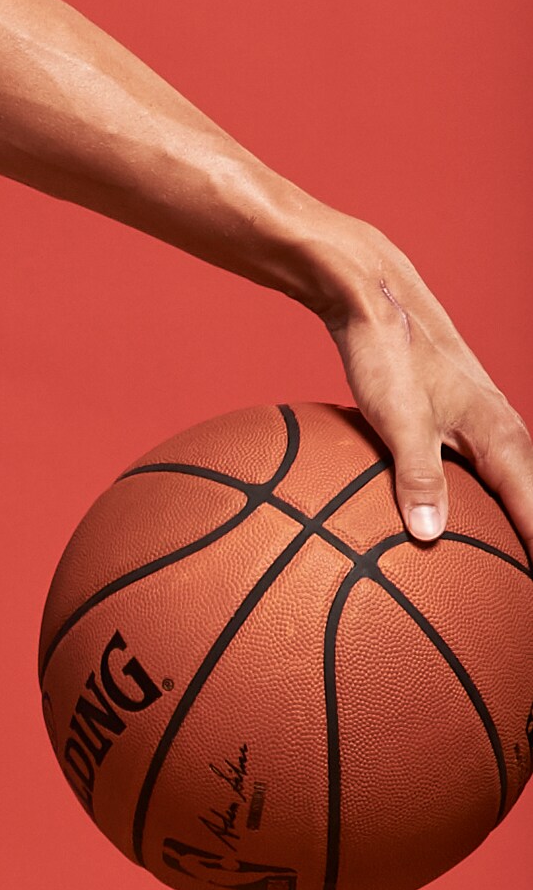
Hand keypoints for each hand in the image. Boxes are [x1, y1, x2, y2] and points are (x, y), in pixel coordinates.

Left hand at [320, 232, 532, 559]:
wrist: (372, 297)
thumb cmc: (388, 351)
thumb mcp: (397, 418)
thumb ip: (416, 476)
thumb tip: (430, 534)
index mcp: (501, 437)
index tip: (529, 592)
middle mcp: (501, 433)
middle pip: (528, 502)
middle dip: (528, 543)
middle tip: (519, 588)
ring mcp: (479, 428)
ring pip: (504, 489)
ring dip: (507, 526)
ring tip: (502, 571)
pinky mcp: (454, 424)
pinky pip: (475, 475)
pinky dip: (475, 505)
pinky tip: (440, 528)